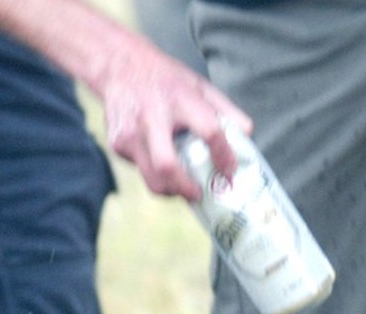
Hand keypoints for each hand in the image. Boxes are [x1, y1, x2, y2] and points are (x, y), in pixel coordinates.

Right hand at [89, 31, 251, 200]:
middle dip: (186, 188)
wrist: (120, 67)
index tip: (230, 170)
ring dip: (172, 190)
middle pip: (168, 167)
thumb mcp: (198, 85)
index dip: (223, 155)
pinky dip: (155, 173)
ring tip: (184, 188)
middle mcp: (153, 117)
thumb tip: (246, 134)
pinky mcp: (118, 144)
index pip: (209, 131)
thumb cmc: (166, 80)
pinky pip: (142, 170)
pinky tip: (161, 161)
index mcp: (180, 99)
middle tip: (199, 193)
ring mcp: (131, 133)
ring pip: (152, 178)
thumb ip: (224, 109)